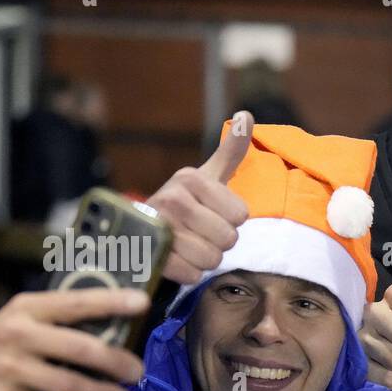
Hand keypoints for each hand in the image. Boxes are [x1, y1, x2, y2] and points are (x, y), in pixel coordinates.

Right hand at [0, 288, 149, 390]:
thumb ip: (60, 321)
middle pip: (81, 349)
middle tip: (138, 372)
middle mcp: (19, 335)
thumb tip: (119, 327)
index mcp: (28, 309)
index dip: (110, 302)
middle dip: (117, 362)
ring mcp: (11, 370)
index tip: (142, 303)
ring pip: (71, 387)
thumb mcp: (23, 320)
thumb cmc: (3, 344)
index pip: (75, 302)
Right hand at [145, 110, 252, 283]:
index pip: (241, 215)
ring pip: (212, 259)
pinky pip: (191, 274)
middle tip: (202, 233)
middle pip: (228, 238)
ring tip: (189, 246)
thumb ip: (231, 152)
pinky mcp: (151, 255)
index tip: (214, 214)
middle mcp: (172, 198)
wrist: (144, 233)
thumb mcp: (209, 177)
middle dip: (220, 242)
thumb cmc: (187, 206)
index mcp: (190, 178)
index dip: (232, 220)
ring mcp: (159, 227)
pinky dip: (189, 273)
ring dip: (206, 259)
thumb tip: (247, 116)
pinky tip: (178, 260)